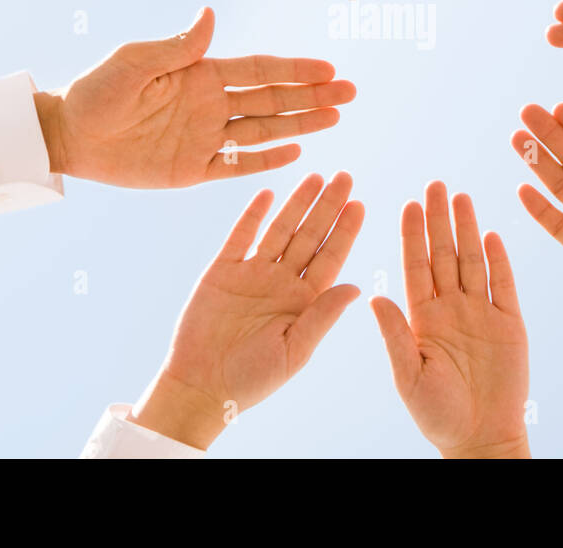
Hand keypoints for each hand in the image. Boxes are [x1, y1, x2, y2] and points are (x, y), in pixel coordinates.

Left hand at [33, 8, 353, 186]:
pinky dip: (268, 160)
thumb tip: (210, 15)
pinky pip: (238, 165)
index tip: (328, 67)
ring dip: (301, 124)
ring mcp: (206, 137)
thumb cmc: (97, 90)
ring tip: (336, 117)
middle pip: (273, 100)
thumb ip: (177, 46)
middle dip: (312, 95)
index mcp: (201, 74)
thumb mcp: (135, 62)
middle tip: (350, 92)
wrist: (69, 136)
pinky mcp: (193, 170)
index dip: (294, 69)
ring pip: (265, 131)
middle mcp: (211, 104)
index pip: (259, 70)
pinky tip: (298, 153)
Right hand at [128, 173, 364, 448]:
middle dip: (328, 207)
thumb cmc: (253, 378)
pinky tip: (268, 193)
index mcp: (303, 301)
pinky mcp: (222, 271)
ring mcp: (252, 273)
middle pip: (309, 236)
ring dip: (297, 203)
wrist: (202, 387)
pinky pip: (240, 237)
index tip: (360, 205)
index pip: (330, 258)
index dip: (345, 231)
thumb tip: (357, 287)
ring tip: (315, 176)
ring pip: (279, 229)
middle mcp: (281, 282)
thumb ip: (323, 316)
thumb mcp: (296, 350)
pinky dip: (253, 215)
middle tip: (345, 177)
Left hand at [371, 183, 529, 458]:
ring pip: (473, 262)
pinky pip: (504, 285)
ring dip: (468, 229)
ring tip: (461, 197)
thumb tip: (373, 295)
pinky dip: (499, 260)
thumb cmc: (437, 414)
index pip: (415, 266)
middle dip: (438, 220)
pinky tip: (492, 234)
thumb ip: (394, 334)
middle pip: (444, 255)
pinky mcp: (509, 323)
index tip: (407, 204)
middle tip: (434, 184)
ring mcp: (480, 313)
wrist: (479, 437)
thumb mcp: (408, 375)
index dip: (412, 235)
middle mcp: (450, 308)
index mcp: (422, 317)